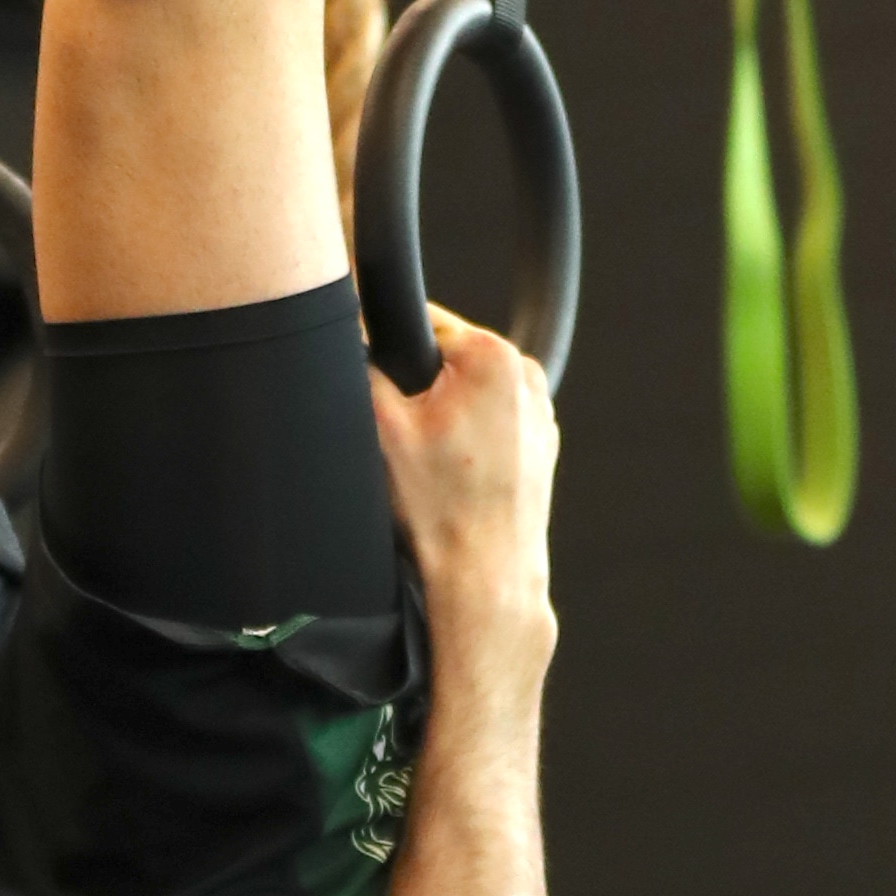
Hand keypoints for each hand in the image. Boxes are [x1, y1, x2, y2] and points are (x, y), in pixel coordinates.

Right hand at [368, 308, 557, 668]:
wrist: (483, 573)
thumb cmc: (440, 509)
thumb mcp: (381, 426)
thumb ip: (361, 364)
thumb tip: (355, 336)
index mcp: (492, 358)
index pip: (424, 322)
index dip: (391, 354)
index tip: (384, 390)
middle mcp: (527, 377)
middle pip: (448, 359)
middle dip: (420, 389)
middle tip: (407, 438)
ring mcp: (539, 412)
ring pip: (469, 393)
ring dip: (444, 415)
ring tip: (434, 462)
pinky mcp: (540, 444)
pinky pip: (491, 422)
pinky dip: (470, 439)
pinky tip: (456, 475)